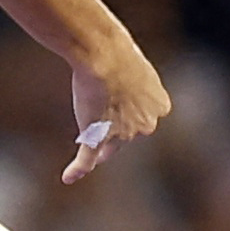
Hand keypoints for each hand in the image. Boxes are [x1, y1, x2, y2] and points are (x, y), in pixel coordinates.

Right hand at [64, 46, 171, 182]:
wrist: (103, 54)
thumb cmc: (118, 53)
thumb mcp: (136, 67)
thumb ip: (133, 85)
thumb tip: (118, 87)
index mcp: (160, 106)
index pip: (145, 118)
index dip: (130, 113)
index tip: (120, 105)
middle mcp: (146, 125)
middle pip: (128, 133)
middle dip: (115, 128)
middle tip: (102, 110)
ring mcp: (123, 135)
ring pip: (108, 143)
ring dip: (98, 137)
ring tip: (86, 122)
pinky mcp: (98, 138)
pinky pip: (87, 159)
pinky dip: (78, 169)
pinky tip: (68, 177)